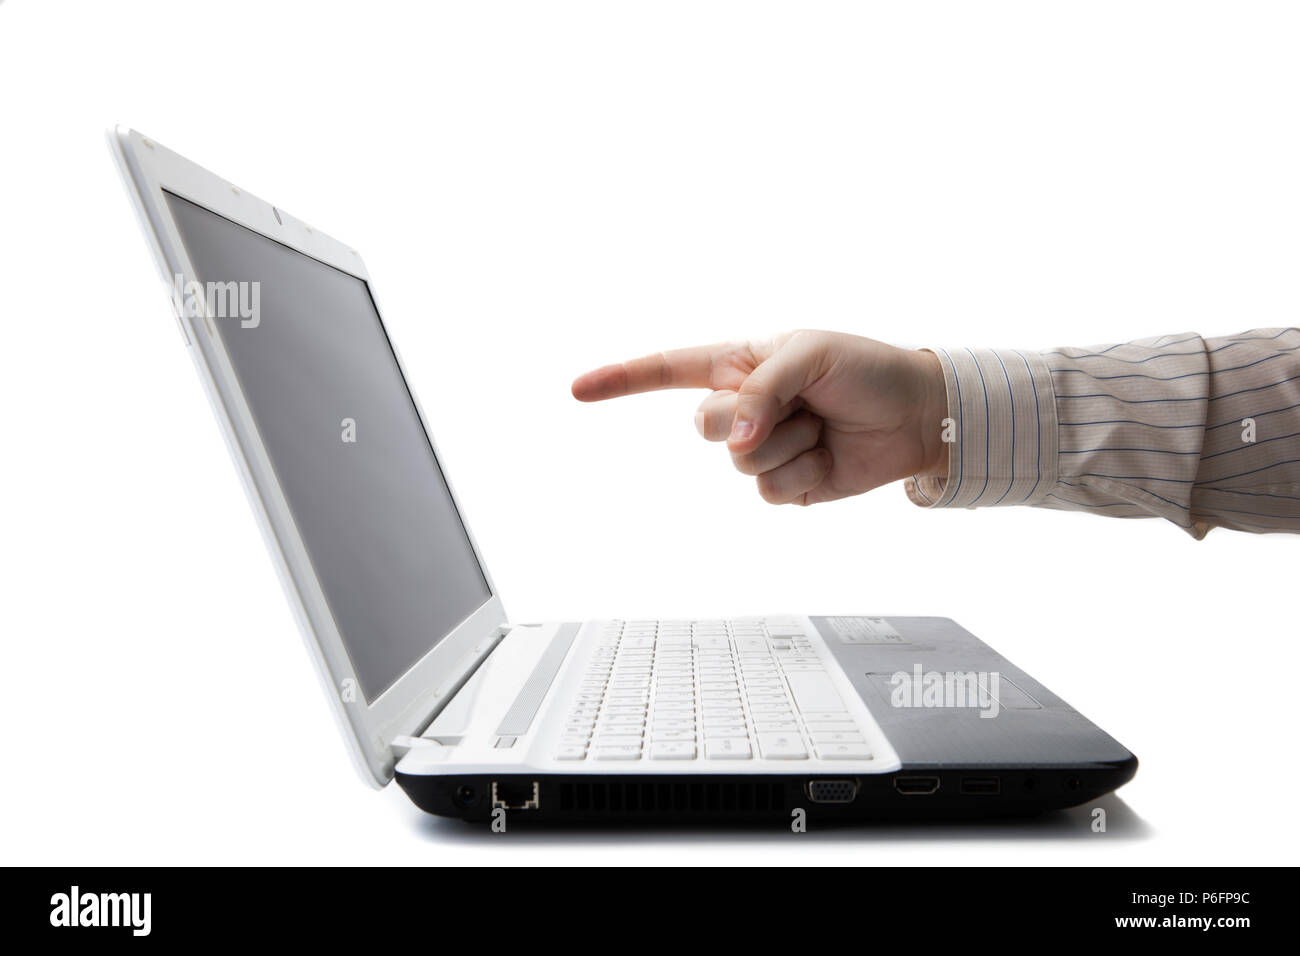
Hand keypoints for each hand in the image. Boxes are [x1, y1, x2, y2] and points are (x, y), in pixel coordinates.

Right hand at [571, 330, 948, 505]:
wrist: (916, 416)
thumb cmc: (864, 370)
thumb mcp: (809, 355)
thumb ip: (761, 388)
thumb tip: (734, 439)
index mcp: (739, 364)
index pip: (668, 370)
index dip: (620, 379)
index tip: (577, 389)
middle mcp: (743, 407)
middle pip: (704, 426)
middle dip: (748, 418)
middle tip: (797, 406)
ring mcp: (762, 448)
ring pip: (739, 464)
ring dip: (789, 445)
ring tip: (821, 427)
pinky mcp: (785, 484)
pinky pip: (769, 491)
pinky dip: (804, 475)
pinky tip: (829, 456)